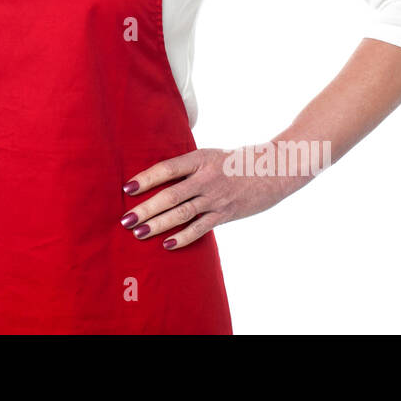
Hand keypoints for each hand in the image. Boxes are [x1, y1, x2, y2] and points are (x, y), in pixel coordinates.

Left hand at [119, 146, 298, 249]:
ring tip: (139, 232)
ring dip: (158, 224)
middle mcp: (206, 178)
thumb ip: (188, 167)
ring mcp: (217, 197)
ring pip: (182, 213)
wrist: (274, 169)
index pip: (167, 169)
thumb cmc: (237, 161)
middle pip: (171, 195)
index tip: (127, 188)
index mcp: (200, 158)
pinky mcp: (226, 213)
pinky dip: (184, 237)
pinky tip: (168, 244)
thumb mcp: (210, 155)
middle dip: (146, 209)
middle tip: (126, 219)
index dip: (146, 178)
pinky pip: (201, 228)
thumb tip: (158, 178)